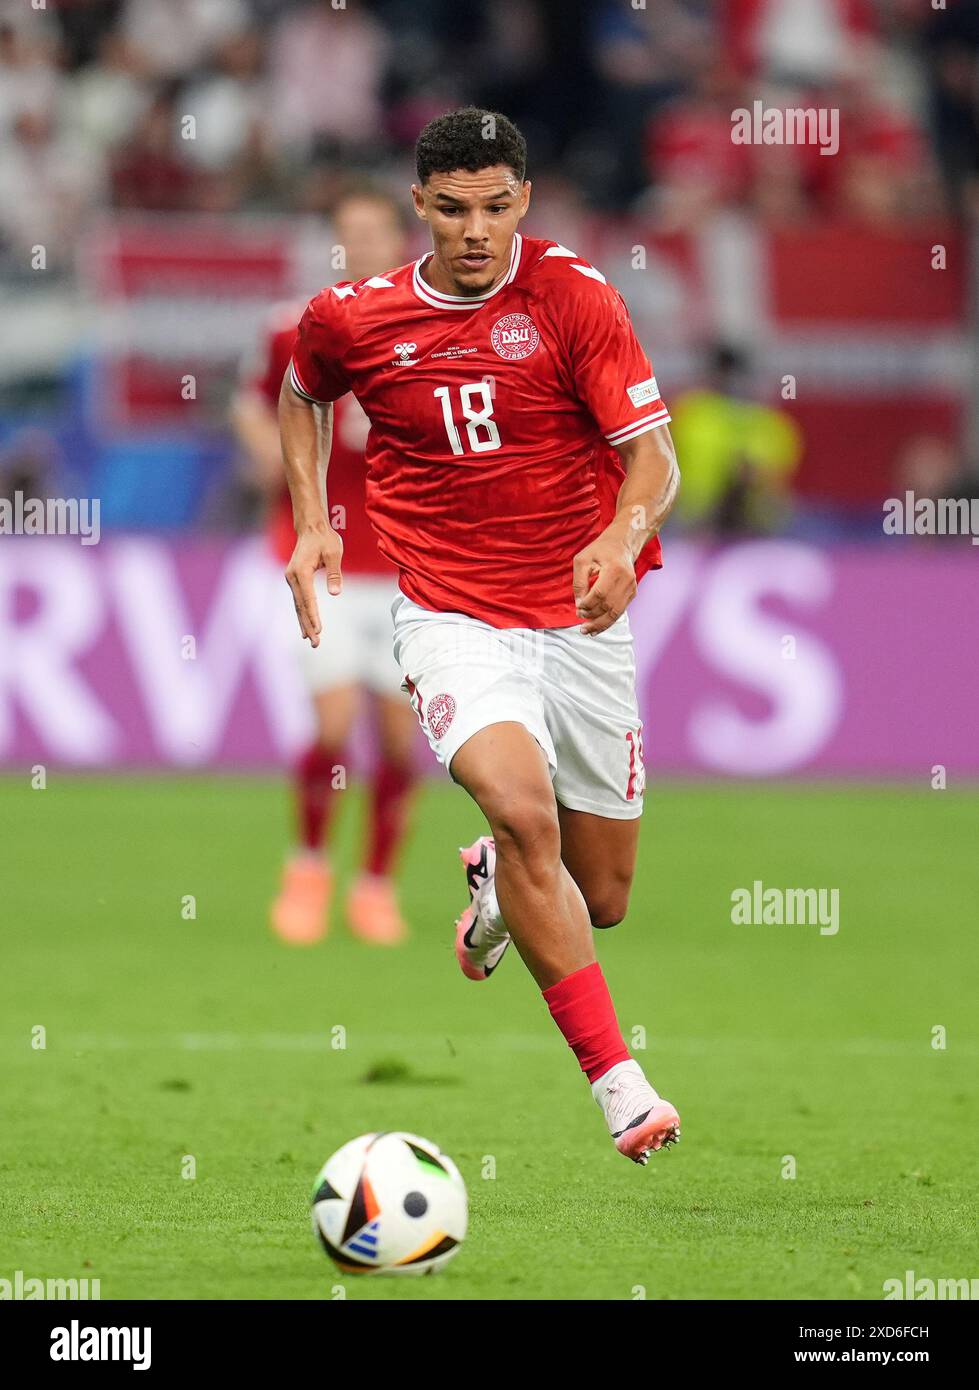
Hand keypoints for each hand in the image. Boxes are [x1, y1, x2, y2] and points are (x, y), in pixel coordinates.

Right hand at [285, 523, 342, 646]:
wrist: (311, 528)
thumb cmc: (324, 539)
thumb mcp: (334, 553)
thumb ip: (334, 573)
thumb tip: (335, 593)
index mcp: (301, 571)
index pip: (308, 598)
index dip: (313, 615)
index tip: (318, 630)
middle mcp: (293, 577)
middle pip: (301, 606)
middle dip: (308, 626)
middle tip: (316, 644)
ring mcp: (292, 579)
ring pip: (298, 605)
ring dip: (304, 623)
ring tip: (311, 640)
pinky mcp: (295, 580)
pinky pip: (299, 600)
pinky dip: (302, 614)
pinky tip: (305, 627)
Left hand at [572, 534, 636, 634]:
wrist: (622, 544)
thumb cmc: (600, 550)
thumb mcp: (582, 560)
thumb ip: (579, 582)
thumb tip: (579, 605)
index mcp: (614, 569)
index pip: (600, 593)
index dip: (588, 604)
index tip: (578, 608)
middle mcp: (626, 580)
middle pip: (609, 605)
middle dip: (593, 616)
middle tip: (580, 619)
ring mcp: (632, 587)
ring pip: (616, 612)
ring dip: (601, 624)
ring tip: (587, 631)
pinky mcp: (633, 593)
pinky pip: (620, 611)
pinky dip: (608, 621)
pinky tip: (597, 628)